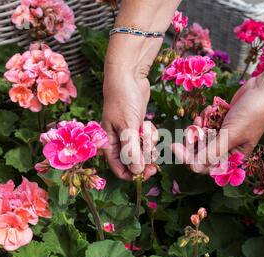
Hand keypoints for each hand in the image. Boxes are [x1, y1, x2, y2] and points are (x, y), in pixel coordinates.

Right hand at [102, 34, 161, 180]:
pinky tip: (149, 124)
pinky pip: (147, 139)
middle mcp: (118, 142)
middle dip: (144, 157)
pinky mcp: (138, 126)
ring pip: (142, 151)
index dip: (134, 174)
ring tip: (148, 131)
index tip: (149, 172)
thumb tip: (136, 172)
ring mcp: (129, 134)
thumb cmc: (123, 99)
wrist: (128, 76)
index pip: (119, 169)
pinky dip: (150, 134)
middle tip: (154, 153)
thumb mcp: (128, 126)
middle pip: (133, 162)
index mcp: (109, 144)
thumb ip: (132, 150)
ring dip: (149, 144)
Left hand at [172, 63, 263, 172]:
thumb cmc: (253, 114)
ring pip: (201, 137)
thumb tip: (193, 166)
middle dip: (194, 140)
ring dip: (199, 126)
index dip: (189, 159)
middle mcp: (228, 150)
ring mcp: (225, 135)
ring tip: (203, 115)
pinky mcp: (222, 122)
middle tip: (193, 126)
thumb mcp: (231, 134)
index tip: (176, 146)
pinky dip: (205, 116)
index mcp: (234, 159)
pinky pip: (206, 124)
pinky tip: (210, 107)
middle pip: (200, 153)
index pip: (204, 166)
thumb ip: (212, 151)